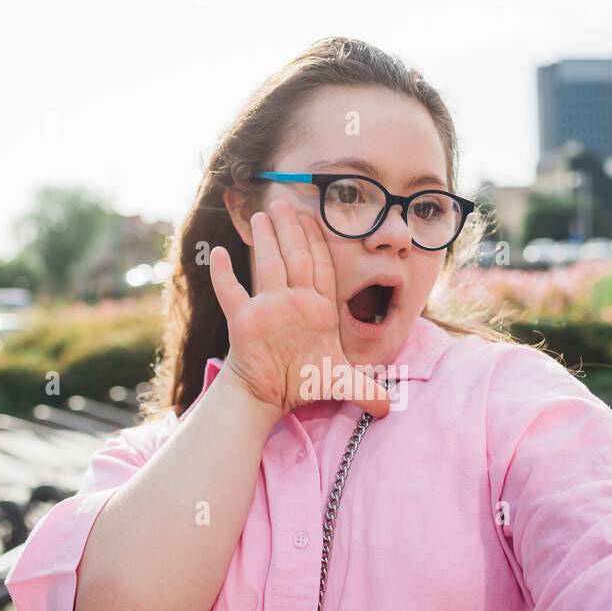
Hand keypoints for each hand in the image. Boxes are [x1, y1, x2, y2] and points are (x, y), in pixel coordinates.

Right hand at [208, 198, 391, 418]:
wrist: (268, 395)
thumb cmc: (301, 381)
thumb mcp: (339, 382)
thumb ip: (365, 390)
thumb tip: (390, 409)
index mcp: (317, 308)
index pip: (320, 267)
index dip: (317, 241)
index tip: (313, 216)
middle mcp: (292, 302)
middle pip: (294, 257)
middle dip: (291, 228)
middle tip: (284, 201)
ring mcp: (267, 308)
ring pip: (267, 265)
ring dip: (265, 240)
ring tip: (261, 215)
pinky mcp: (244, 321)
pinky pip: (232, 293)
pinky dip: (225, 275)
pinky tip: (221, 255)